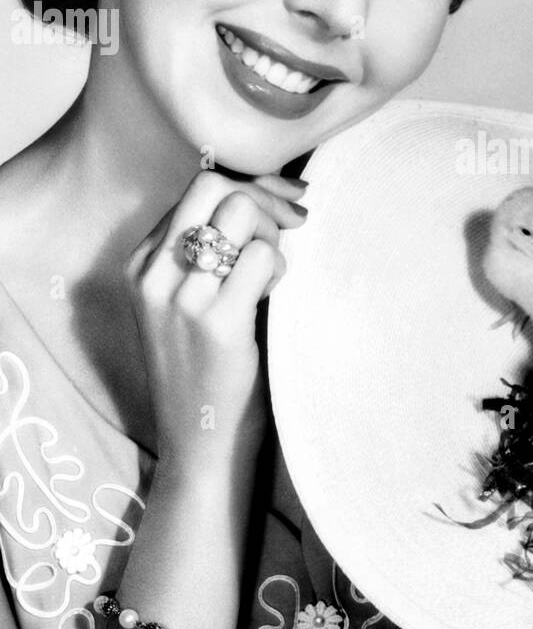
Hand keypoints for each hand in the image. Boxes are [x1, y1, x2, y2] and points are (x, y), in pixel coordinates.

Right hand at [124, 171, 307, 478]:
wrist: (200, 444)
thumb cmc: (209, 369)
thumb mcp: (190, 301)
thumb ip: (212, 251)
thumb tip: (269, 196)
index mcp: (141, 263)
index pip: (199, 187)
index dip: (253, 186)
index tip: (290, 202)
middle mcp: (152, 273)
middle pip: (214, 184)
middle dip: (265, 197)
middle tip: (295, 227)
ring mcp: (180, 297)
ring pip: (241, 212)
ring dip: (273, 235)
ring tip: (274, 277)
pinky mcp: (215, 322)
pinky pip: (263, 258)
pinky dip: (281, 268)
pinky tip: (273, 299)